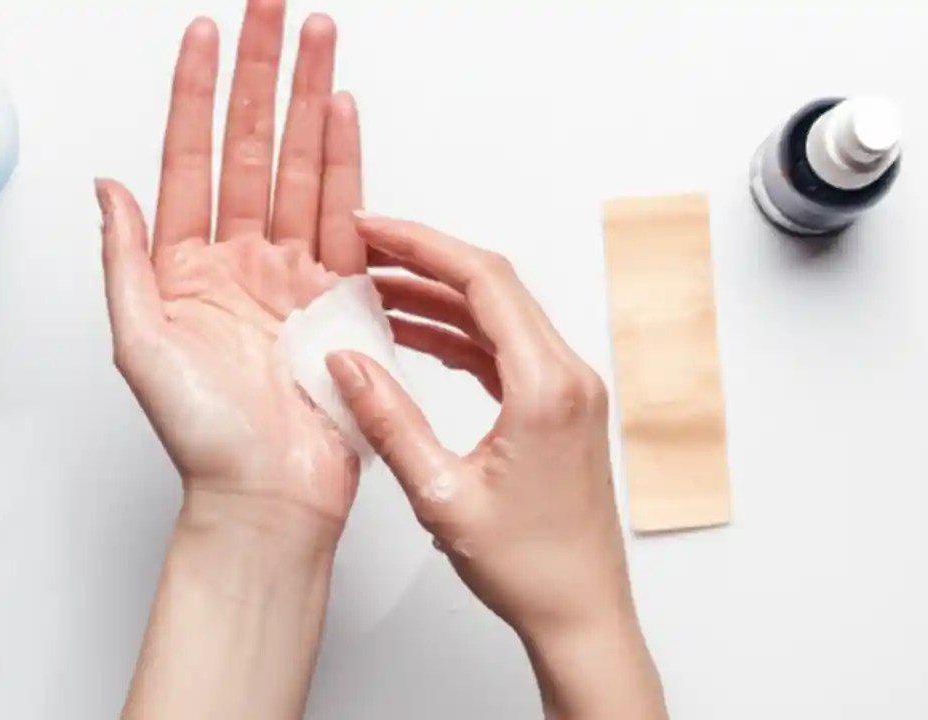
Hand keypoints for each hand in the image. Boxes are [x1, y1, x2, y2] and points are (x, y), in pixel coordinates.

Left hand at [98, 0, 365, 539]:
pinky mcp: (338, 296)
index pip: (190, 159)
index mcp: (184, 268)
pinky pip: (344, 216)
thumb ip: (126, 260)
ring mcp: (291, 274)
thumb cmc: (201, 438)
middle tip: (272, 12)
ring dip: (308, 100)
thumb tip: (107, 188)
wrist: (266, 495)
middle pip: (251, 146)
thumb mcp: (138, 344)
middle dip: (261, 74)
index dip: (195, 95)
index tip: (204, 35)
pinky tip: (341, 115)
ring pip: (300, 167)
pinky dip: (345, 163)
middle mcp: (239, 261)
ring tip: (318, 40)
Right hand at [328, 214, 666, 718]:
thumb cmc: (528, 566)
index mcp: (546, 386)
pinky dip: (456, 336)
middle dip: (423, 261)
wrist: (581, 612)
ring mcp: (566, 390)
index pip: (483, 281)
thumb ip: (390, 421)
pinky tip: (412, 336)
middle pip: (491, 287)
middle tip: (363, 249)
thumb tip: (346, 363)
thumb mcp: (442, 495)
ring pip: (495, 317)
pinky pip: (502, 350)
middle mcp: (566, 376)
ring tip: (373, 291)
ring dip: (436, 299)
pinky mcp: (556, 408)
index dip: (422, 245)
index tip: (374, 228)